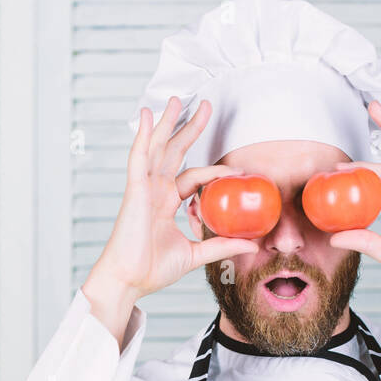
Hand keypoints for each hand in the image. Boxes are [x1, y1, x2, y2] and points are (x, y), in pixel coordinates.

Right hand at [83, 96, 258, 340]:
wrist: (128, 281)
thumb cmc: (151, 270)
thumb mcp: (194, 255)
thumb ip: (221, 245)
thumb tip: (252, 244)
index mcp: (166, 204)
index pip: (193, 177)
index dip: (214, 171)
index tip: (238, 169)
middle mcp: (155, 191)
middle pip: (174, 152)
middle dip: (189, 128)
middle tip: (206, 106)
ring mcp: (143, 189)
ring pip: (158, 148)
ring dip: (167, 123)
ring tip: (177, 100)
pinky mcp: (134, 191)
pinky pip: (139, 158)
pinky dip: (142, 136)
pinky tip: (146, 116)